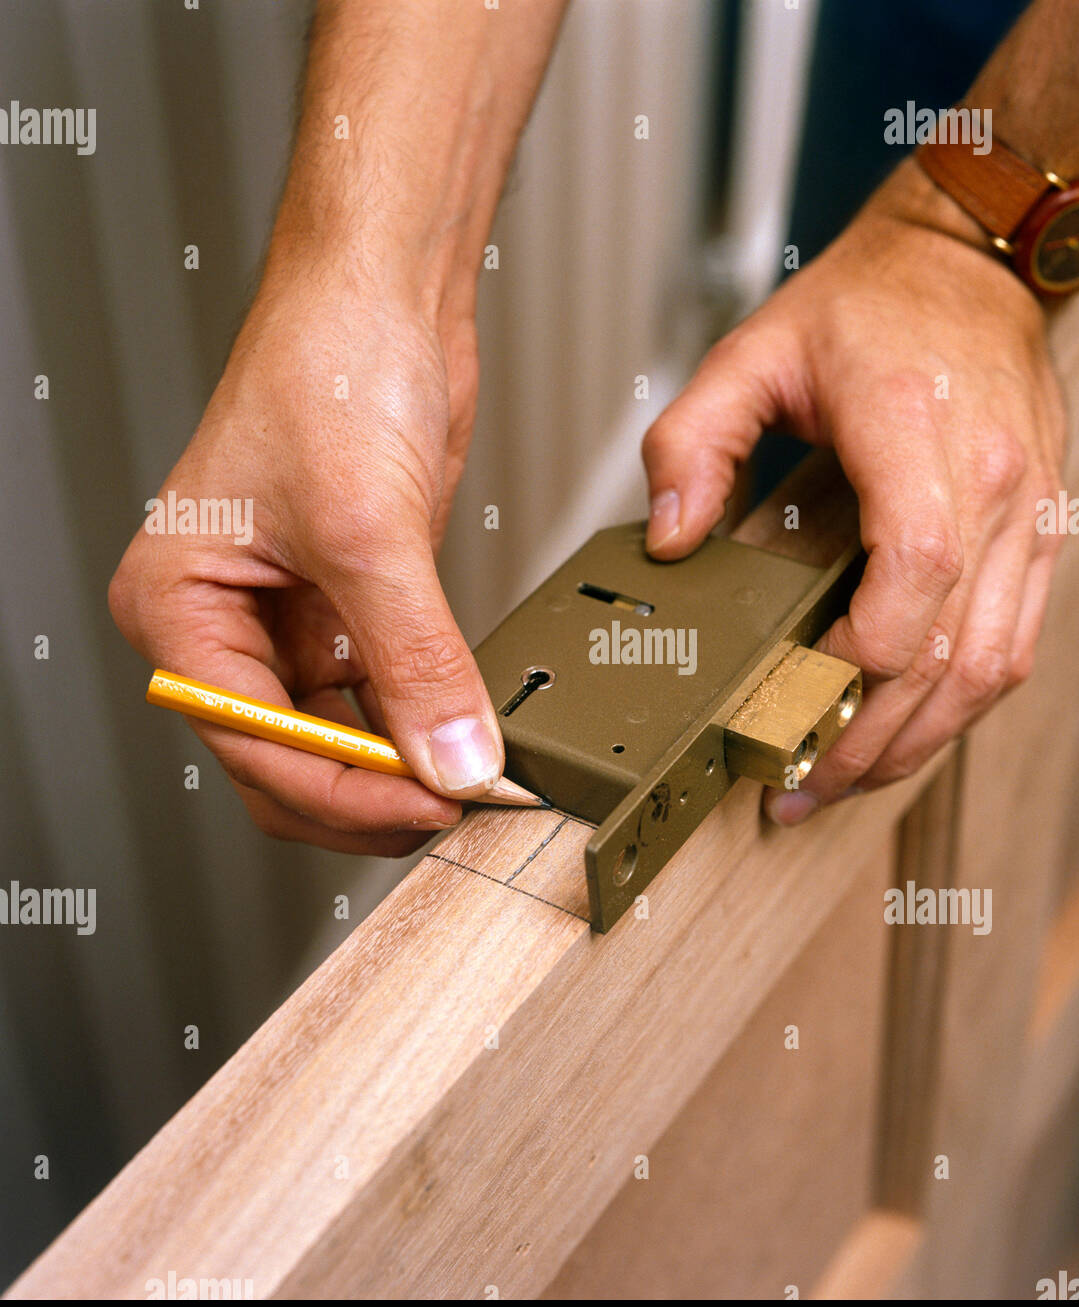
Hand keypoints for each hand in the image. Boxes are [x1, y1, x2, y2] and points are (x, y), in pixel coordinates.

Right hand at [110, 261, 498, 853]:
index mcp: (180, 607)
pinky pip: (381, 694)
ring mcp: (292, 618)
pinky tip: (463, 731)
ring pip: (338, 738)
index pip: (253, 745)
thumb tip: (451, 757)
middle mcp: (227, 622)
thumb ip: (414, 660)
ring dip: (400, 765)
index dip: (346, 790)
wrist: (382, 299)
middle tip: (450, 804)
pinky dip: (421, 720)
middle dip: (368, 792)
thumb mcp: (369, 530)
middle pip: (289, 760)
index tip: (430, 804)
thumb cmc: (326, 368)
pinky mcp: (352, 603)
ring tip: (467, 777)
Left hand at [642, 158, 1065, 823]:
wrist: (975, 263)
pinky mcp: (1046, 533)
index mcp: (918, 431)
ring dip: (922, 739)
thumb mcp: (750, 351)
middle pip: (953, 649)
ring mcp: (1032, 513)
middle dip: (874, 737)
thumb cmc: (870, 306)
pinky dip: (962, 702)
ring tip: (849, 775)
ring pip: (995, 666)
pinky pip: (1016, 644)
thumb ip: (691, 444)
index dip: (863, 658)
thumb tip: (672, 541)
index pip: (917, 573)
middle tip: (804, 785)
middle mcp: (993, 481)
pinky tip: (909, 730)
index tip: (800, 704)